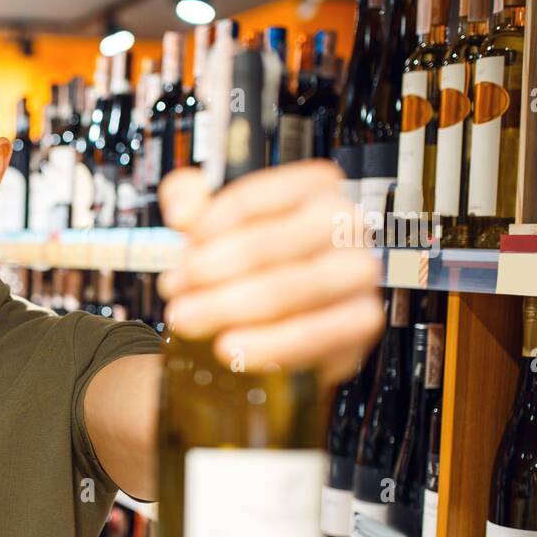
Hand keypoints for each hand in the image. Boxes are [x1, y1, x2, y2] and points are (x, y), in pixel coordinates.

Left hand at [156, 161, 382, 384]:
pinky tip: (229, 347)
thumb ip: (191, 199)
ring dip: (227, 307)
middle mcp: (344, 224)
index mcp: (313, 189)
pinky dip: (267, 343)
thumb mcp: (216, 224)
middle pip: (266, 244)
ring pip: (289, 288)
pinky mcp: (362, 320)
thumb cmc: (253, 266)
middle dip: (209, 271)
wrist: (281, 322)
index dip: (208, 226)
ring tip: (188, 319)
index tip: (183, 248)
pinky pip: (315, 334)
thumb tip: (183, 210)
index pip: (254, 199)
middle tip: (174, 291)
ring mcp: (358, 271)